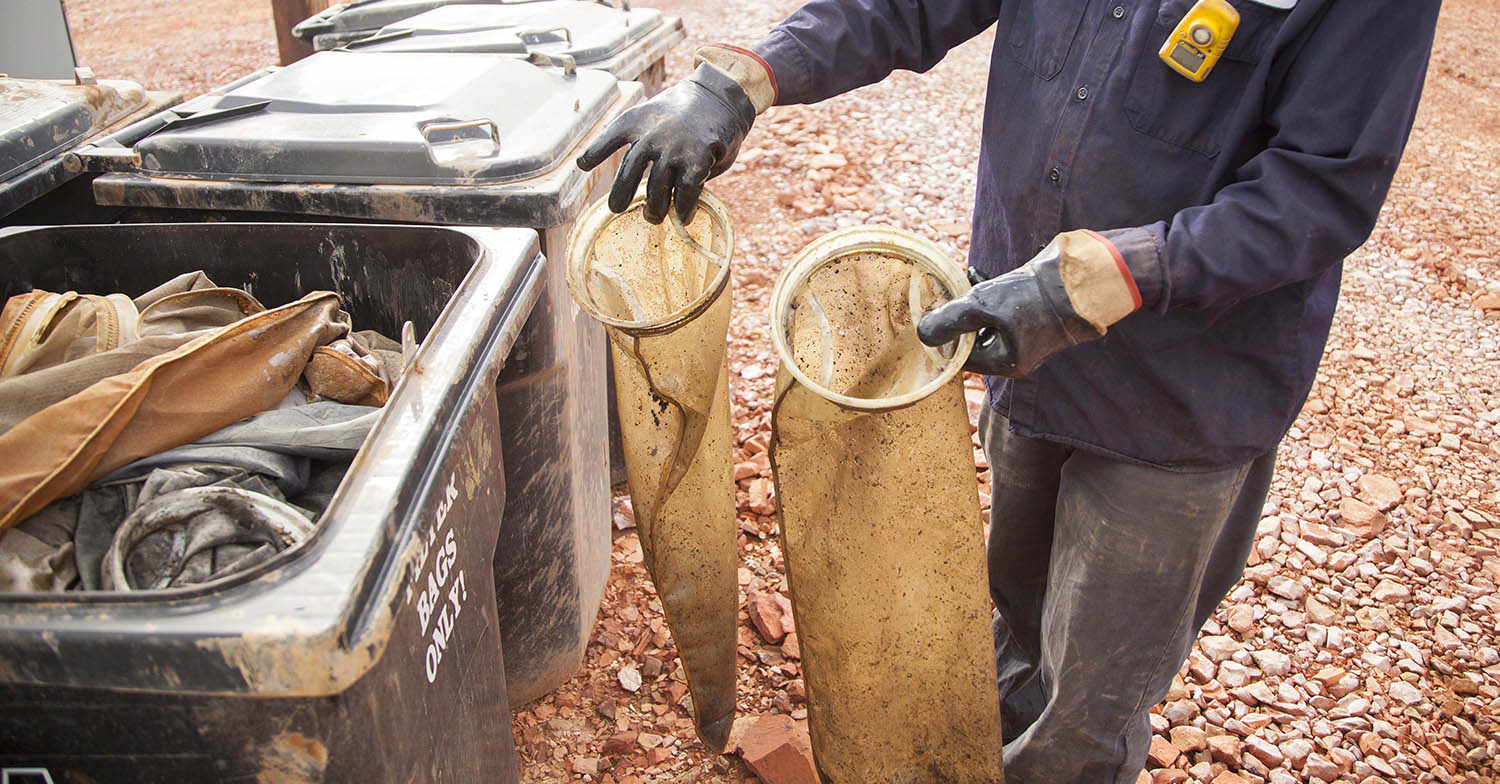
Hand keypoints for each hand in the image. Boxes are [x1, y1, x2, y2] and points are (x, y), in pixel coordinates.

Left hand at [577, 63, 756, 224]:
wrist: (720, 97)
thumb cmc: (682, 115)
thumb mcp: (653, 116)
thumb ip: (641, 142)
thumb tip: (632, 184)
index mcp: (637, 120)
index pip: (610, 136)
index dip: (595, 152)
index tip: (583, 165)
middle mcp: (653, 134)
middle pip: (630, 172)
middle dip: (620, 195)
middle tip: (616, 209)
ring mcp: (675, 148)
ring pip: (658, 189)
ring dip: (655, 208)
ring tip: (653, 217)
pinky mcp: (698, 159)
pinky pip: (686, 192)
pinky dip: (684, 207)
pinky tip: (682, 215)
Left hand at [917, 231, 1140, 376]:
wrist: (1080, 277)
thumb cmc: (1032, 296)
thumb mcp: (982, 305)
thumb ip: (950, 320)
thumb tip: (922, 334)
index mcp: (1006, 362)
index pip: (962, 358)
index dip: (943, 338)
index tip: (930, 315)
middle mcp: (1017, 354)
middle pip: (973, 339)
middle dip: (957, 316)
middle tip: (944, 295)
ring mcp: (1026, 335)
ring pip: (986, 321)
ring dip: (971, 302)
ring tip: (963, 281)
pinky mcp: (1032, 315)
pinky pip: (1002, 310)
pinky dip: (988, 295)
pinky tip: (976, 274)